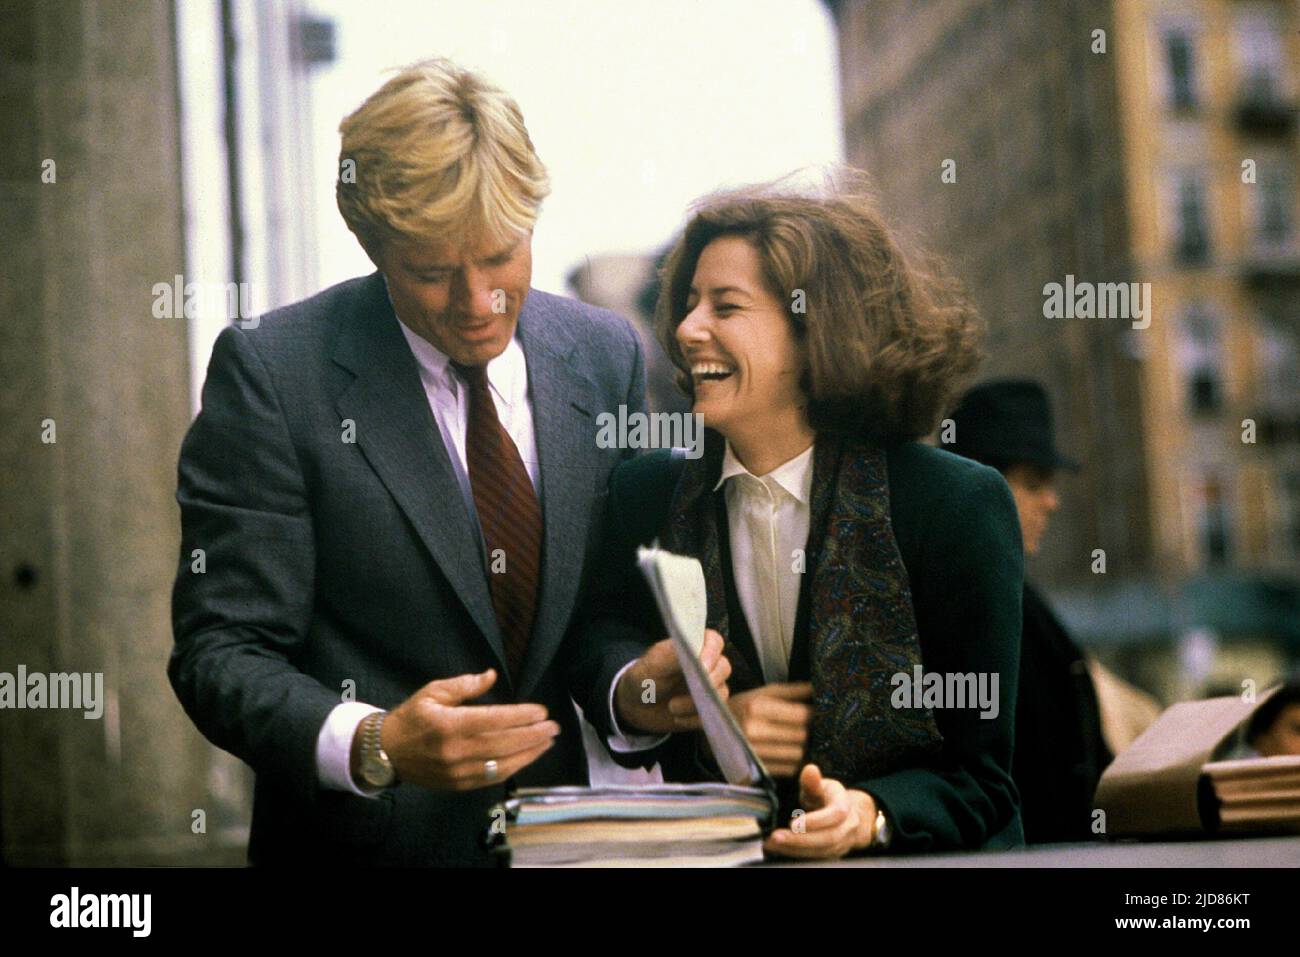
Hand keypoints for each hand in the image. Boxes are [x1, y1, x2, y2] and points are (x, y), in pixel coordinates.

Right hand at [354, 669, 558, 790]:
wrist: (386, 752)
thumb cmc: (412, 717)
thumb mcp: (433, 692)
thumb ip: (464, 685)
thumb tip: (491, 675)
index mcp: (450, 725)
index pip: (495, 720)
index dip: (521, 716)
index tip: (541, 711)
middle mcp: (456, 751)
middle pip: (504, 744)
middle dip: (533, 735)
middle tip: (554, 727)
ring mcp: (458, 771)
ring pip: (502, 764)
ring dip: (529, 754)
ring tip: (548, 742)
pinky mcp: (458, 785)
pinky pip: (492, 778)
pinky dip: (513, 768)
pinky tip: (527, 758)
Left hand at [615, 629, 730, 733]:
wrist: (637, 705)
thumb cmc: (645, 676)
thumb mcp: (654, 663)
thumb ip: (673, 654)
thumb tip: (693, 650)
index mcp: (695, 646)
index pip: (714, 641)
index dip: (712, 652)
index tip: (702, 666)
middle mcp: (707, 664)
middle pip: (724, 668)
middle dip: (708, 681)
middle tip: (691, 689)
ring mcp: (709, 687)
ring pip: (720, 694)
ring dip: (695, 703)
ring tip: (672, 707)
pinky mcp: (706, 708)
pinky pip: (711, 715)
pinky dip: (693, 719)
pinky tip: (677, 718)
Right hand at [726, 682, 812, 777]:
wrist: (712, 731)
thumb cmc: (743, 707)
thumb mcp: (763, 693)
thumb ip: (793, 691)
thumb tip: (819, 687)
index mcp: (756, 707)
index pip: (802, 715)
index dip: (814, 714)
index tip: (816, 713)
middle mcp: (753, 731)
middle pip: (802, 736)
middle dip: (810, 731)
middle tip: (808, 727)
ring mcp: (753, 753)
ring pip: (798, 754)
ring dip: (803, 747)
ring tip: (797, 739)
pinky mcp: (754, 770)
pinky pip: (789, 768)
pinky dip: (794, 761)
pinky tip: (787, 752)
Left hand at [763, 764, 876, 859]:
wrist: (851, 817)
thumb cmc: (830, 798)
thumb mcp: (823, 785)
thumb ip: (813, 782)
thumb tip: (810, 769)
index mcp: (845, 806)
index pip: (835, 815)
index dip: (816, 821)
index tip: (793, 823)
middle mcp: (848, 827)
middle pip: (828, 838)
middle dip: (800, 840)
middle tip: (775, 837)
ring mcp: (842, 844)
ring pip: (821, 851)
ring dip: (795, 849)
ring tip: (771, 844)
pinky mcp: (832, 854)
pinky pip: (816, 858)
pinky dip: (795, 854)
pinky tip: (777, 849)